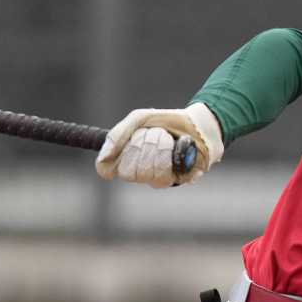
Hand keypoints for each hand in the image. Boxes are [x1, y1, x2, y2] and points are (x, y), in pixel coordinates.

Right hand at [94, 103, 223, 187]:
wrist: (197, 123)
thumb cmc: (166, 122)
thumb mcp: (139, 119)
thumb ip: (118, 135)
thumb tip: (103, 158)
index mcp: (127, 158)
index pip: (106, 170)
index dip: (110, 161)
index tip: (120, 147)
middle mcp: (140, 172)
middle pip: (127, 172)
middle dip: (140, 146)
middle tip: (153, 134)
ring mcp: (158, 179)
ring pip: (146, 173)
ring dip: (157, 148)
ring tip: (167, 139)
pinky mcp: (176, 181)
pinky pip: (164, 175)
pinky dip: (169, 155)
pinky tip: (176, 148)